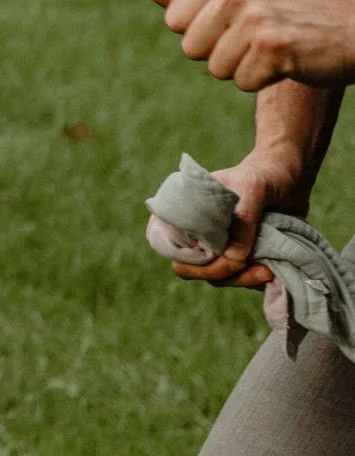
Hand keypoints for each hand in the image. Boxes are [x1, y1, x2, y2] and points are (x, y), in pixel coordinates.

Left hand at [150, 0, 354, 89]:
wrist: (351, 32)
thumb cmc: (290, 17)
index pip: (175, 23)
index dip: (204, 34)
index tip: (236, 26)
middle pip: (191, 49)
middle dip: (222, 55)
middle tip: (257, 41)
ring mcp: (255, 17)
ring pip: (216, 69)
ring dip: (244, 69)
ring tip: (272, 50)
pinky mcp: (273, 46)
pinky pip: (243, 82)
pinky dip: (263, 80)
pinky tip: (287, 62)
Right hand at [169, 151, 304, 289]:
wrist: (293, 180)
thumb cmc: (264, 174)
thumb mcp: (252, 187)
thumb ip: (242, 219)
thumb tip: (232, 256)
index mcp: (186, 210)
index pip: (162, 239)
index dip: (178, 253)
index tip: (207, 253)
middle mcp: (199, 232)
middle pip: (191, 266)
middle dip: (217, 272)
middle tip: (244, 266)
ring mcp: (222, 248)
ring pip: (218, 277)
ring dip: (240, 279)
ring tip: (267, 271)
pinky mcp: (245, 259)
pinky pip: (242, 280)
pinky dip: (255, 281)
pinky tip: (273, 271)